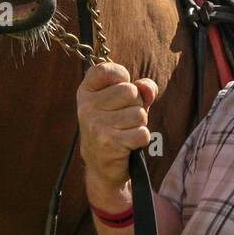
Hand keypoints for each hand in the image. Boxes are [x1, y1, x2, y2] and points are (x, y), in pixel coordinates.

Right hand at [76, 62, 158, 196]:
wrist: (101, 165)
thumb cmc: (116, 126)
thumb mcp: (124, 103)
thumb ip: (140, 89)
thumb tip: (147, 88)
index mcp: (86, 92)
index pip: (107, 69)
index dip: (121, 76)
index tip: (119, 87)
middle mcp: (86, 107)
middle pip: (130, 91)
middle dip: (136, 105)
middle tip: (124, 118)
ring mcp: (96, 125)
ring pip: (139, 114)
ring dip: (139, 124)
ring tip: (125, 131)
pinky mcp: (109, 143)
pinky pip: (142, 133)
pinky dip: (141, 139)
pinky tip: (128, 144)